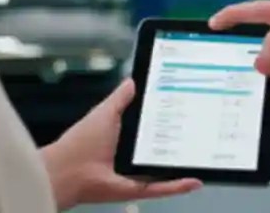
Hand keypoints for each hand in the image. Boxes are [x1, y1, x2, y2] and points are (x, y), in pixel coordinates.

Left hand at [41, 79, 200, 209]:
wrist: (67, 171)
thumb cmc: (80, 143)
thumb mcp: (106, 112)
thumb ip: (121, 97)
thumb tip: (133, 81)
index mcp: (125, 136)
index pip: (153, 127)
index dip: (170, 119)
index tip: (187, 110)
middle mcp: (132, 156)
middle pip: (163, 148)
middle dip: (182, 141)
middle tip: (202, 130)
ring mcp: (136, 173)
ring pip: (167, 170)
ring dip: (185, 166)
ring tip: (203, 156)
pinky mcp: (137, 188)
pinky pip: (162, 188)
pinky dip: (179, 186)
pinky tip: (194, 180)